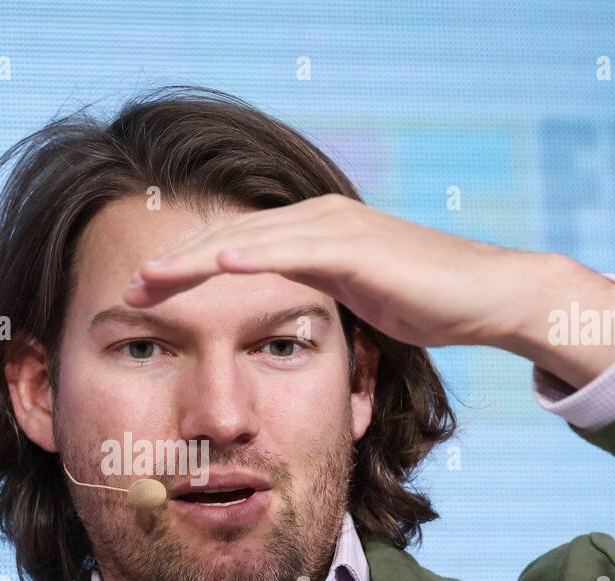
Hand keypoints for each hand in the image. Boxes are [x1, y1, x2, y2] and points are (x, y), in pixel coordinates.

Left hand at [125, 194, 614, 363]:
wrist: (487, 298)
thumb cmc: (423, 304)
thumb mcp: (354, 300)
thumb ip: (316, 299)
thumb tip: (282, 326)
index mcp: (311, 233)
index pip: (234, 249)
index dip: (186, 269)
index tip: (144, 294)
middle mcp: (316, 220)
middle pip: (229, 239)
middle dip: (176, 264)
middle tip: (127, 287)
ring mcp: (336, 227)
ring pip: (250, 239)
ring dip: (197, 260)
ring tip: (152, 277)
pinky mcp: (358, 246)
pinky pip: (296, 250)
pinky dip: (255, 255)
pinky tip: (218, 265)